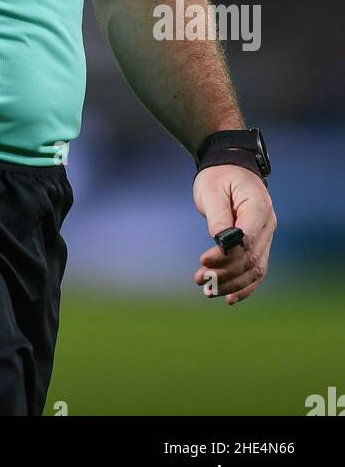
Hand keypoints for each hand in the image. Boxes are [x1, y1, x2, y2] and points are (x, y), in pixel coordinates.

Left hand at [191, 164, 276, 304]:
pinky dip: (245, 286)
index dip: (227, 254)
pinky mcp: (259, 244)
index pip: (247, 237)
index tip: (204, 260)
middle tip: (199, 279)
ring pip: (254, 268)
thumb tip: (220, 244)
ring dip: (231, 283)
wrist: (230, 168)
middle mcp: (267, 224)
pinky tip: (229, 298)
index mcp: (258, 206)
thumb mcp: (212, 190)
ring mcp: (266, 235)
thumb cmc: (218, 176)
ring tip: (207, 291)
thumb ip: (218, 217)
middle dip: (225, 272)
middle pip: (251, 257)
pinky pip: (257, 270)